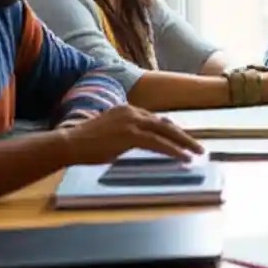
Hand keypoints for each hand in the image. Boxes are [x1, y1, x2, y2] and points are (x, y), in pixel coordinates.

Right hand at [58, 105, 204, 164]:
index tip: (183, 139)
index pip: (156, 119)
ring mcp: (132, 122)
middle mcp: (132, 111)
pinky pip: (158, 143)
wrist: (69, 143)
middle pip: (165, 123)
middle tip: (198, 147)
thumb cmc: (85, 143)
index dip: (171, 130)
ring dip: (184, 143)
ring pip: (166, 132)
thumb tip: (138, 143)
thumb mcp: (109, 133)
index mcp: (127, 109)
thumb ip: (126, 134)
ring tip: (197, 153)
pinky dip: (173, 151)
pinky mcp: (131, 135)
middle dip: (183, 136)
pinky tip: (184, 158)